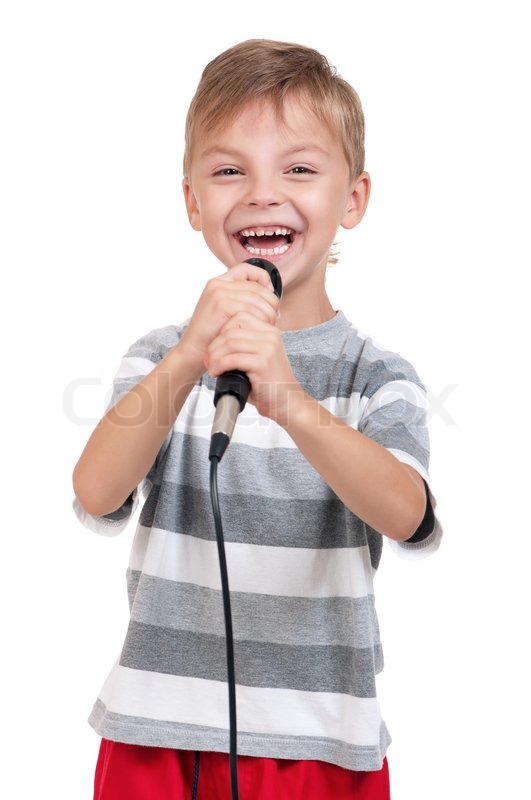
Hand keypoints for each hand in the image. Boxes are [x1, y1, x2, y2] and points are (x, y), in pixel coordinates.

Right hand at [179, 262, 279, 368]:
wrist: (194, 351)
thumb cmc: (213, 336)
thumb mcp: (228, 313)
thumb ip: (243, 299)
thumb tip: (272, 293)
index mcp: (219, 282)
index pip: (247, 269)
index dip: (263, 278)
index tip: (270, 295)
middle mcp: (218, 283)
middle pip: (257, 286)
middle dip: (271, 303)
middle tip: (274, 318)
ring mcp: (218, 292)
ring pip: (257, 298)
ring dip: (268, 314)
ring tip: (268, 326)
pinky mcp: (221, 303)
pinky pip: (251, 309)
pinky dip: (259, 320)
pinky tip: (259, 330)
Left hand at [205, 310, 300, 424]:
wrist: (287, 403)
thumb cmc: (269, 384)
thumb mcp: (258, 357)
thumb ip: (243, 345)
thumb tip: (216, 341)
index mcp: (270, 331)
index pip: (239, 317)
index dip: (221, 331)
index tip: (214, 347)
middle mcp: (271, 336)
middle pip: (231, 330)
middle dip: (214, 345)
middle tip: (208, 359)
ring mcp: (268, 348)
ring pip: (229, 343)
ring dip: (214, 356)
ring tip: (212, 368)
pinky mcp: (263, 362)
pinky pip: (232, 359)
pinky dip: (219, 366)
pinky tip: (217, 373)